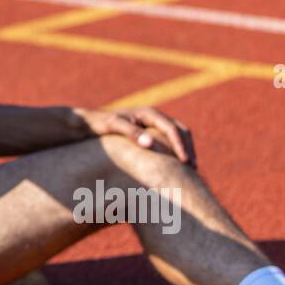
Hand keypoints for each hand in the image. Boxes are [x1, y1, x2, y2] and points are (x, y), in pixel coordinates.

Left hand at [81, 106, 195, 167]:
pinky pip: (170, 142)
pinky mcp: (151, 134)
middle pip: (180, 131)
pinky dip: (176, 152)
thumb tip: (150, 144)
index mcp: (149, 113)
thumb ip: (132, 133)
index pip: (172, 128)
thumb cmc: (101, 124)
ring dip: (185, 150)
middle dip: (188, 148)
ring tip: (190, 170)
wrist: (90, 123)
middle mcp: (154, 117)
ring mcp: (154, 125)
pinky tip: (177, 168)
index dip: (180, 145)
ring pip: (178, 136)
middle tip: (193, 168)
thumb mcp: (114, 126)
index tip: (185, 161)